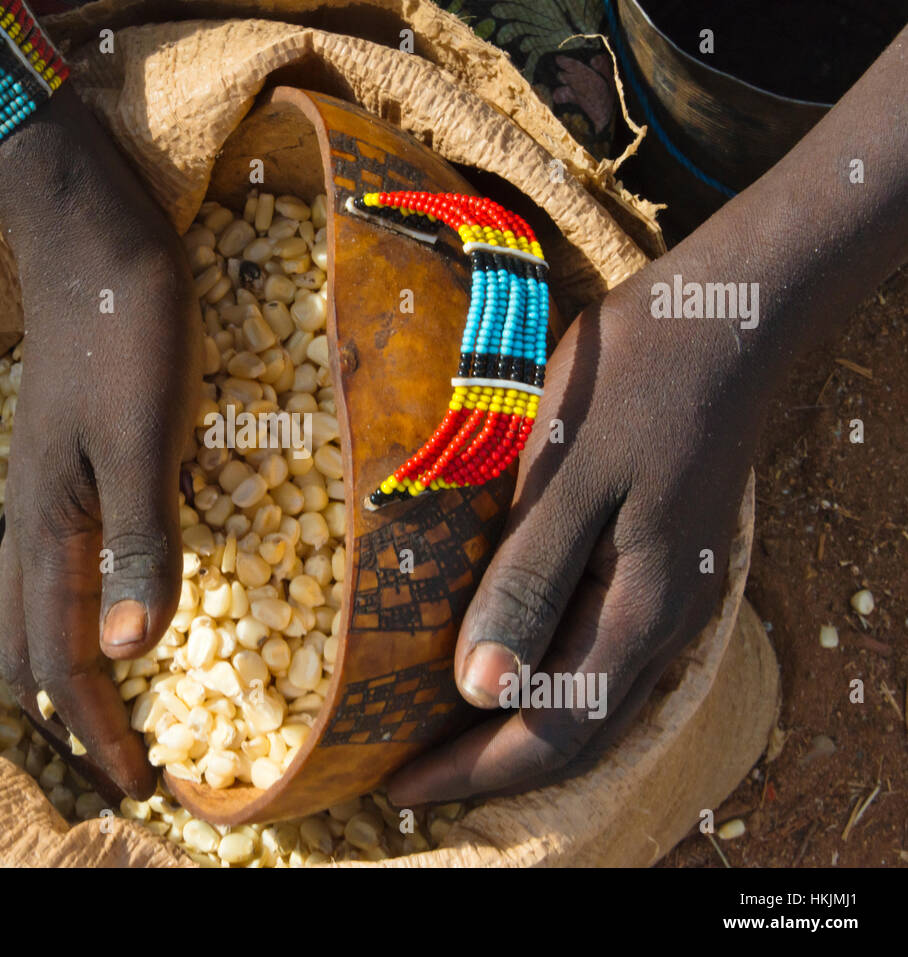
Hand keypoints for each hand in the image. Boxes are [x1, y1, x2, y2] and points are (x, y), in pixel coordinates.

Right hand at [0, 97, 200, 800]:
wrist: (91, 236)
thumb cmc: (125, 330)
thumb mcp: (145, 438)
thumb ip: (140, 544)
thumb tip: (125, 658)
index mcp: (53, 528)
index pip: (64, 662)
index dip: (100, 733)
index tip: (142, 787)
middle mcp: (36, 523)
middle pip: (28, 652)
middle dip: (71, 720)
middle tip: (124, 763)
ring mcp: (44, 492)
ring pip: (31, 612)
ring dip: (65, 673)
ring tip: (110, 707)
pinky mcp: (65, 465)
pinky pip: (52, 569)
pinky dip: (73, 617)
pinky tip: (111, 608)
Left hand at [388, 287, 755, 804]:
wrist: (722, 321)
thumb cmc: (632, 384)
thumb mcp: (566, 477)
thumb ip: (526, 583)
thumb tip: (482, 691)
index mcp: (644, 608)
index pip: (554, 727)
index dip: (476, 769)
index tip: (398, 788)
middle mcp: (666, 621)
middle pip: (576, 730)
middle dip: (490, 765)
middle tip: (405, 776)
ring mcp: (670, 596)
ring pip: (591, 699)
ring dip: (517, 728)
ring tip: (441, 737)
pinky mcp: (661, 567)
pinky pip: (599, 653)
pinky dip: (544, 679)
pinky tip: (500, 664)